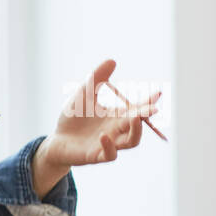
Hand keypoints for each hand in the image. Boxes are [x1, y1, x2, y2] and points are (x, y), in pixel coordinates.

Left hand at [38, 58, 160, 175]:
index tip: (157, 92)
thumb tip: (112, 60)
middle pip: (138, 124)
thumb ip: (97, 78)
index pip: (138, 109)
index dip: (148, 102)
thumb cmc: (74, 117)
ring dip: (136, 131)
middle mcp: (117, 130)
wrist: (58, 139)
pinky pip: (110, 154)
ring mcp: (109, 144)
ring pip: (131, 142)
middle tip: (153, 108)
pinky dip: (109, 145)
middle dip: (146, 115)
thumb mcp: (84, 94)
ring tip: (135, 118)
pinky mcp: (97, 155)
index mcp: (117, 116)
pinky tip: (102, 135)